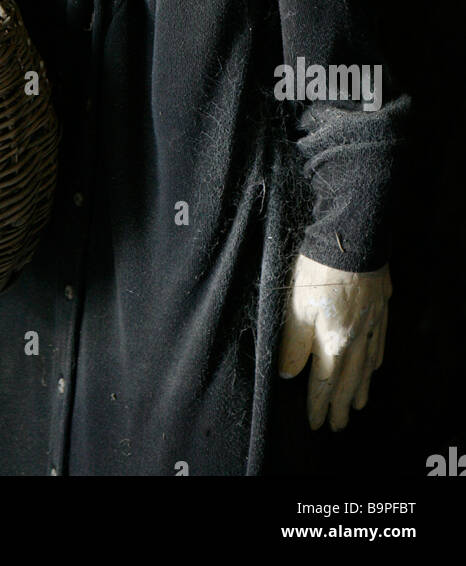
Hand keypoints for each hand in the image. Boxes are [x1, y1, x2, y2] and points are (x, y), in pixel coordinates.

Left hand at [278, 252, 391, 430]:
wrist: (354, 239)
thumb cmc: (319, 271)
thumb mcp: (295, 306)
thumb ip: (293, 343)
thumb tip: (288, 373)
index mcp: (333, 342)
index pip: (324, 383)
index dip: (319, 405)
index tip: (315, 424)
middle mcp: (356, 339)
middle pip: (348, 382)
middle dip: (340, 406)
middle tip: (337, 426)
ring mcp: (372, 325)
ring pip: (366, 367)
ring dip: (360, 389)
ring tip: (356, 406)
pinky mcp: (379, 308)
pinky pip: (379, 346)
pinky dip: (375, 364)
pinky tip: (374, 367)